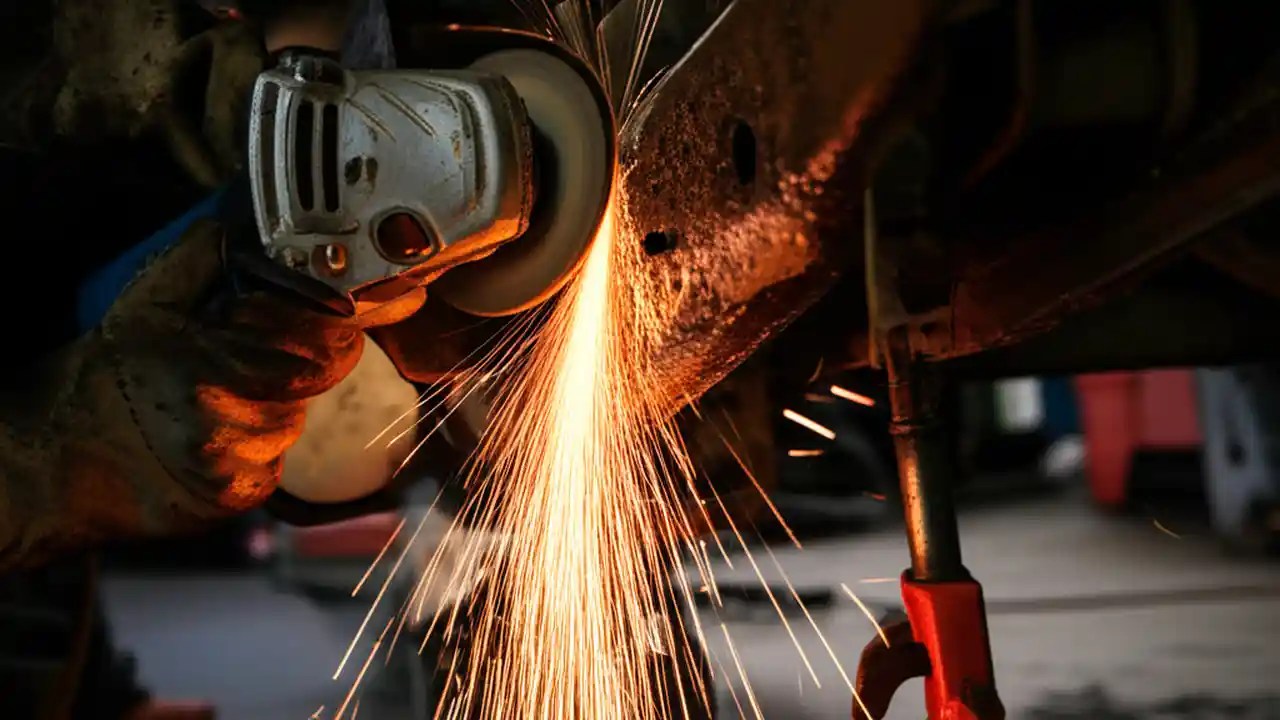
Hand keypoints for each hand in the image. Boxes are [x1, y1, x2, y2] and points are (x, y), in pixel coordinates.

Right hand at [0, 216, 423, 569]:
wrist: (59, 459)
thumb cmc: (111, 373)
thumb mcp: (148, 301)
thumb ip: (206, 256)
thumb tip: (252, 221)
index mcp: (217, 363)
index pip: (325, 341)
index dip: (351, 319)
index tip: (388, 302)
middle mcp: (232, 420)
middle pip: (316, 379)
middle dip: (303, 358)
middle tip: (257, 351)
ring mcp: (237, 466)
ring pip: (296, 421)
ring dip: (276, 404)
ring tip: (219, 397)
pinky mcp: (238, 500)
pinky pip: (277, 461)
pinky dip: (260, 445)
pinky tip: (217, 433)